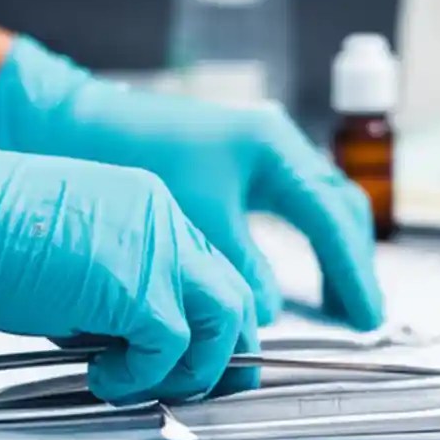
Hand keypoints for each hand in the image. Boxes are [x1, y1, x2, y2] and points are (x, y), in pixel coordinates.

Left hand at [0, 36, 383, 330]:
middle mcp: (275, 144)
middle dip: (353, 262)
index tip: (365, 317)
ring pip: (320, 204)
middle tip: (361, 315)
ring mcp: (260, 150)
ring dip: (334, 252)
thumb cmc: (129, 157)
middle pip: (339, 206)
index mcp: (272, 150)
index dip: (351, 273)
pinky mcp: (238, 162)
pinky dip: (307, 241)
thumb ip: (238, 267)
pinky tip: (297, 272)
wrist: (75, 121)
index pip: (332, 219)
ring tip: (340, 302)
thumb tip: (267, 314)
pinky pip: (294, 205)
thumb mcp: (192, 220)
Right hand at [0, 116, 258, 403]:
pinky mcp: (136, 286)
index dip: (209, 321)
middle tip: (198, 385)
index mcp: (146, 206)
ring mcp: (154, 249)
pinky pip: (171, 347)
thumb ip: (109, 291)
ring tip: (146, 383)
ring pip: (223, 320)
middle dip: (224, 351)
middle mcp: (162, 221)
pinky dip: (143, 376)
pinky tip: (105, 377)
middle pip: (233, 294)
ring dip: (192, 366)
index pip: (208, 268)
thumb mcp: (66, 256)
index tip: (197, 356)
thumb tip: (123, 343)